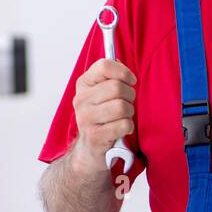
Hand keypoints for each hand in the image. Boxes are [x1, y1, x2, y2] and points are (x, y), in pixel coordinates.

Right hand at [70, 58, 136, 175]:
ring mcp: (86, 118)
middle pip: (117, 87)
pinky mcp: (95, 136)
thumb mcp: (100, 93)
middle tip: (126, 103)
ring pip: (122, 106)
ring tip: (122, 117)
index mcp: (83, 84)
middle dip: (130, 96)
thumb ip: (110, 76)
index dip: (123, 72)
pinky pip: (124, 124)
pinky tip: (120, 129)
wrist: (89, 149)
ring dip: (129, 113)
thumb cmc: (100, 117)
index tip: (130, 80)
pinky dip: (128, 127)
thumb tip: (120, 62)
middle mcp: (81, 100)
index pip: (104, 66)